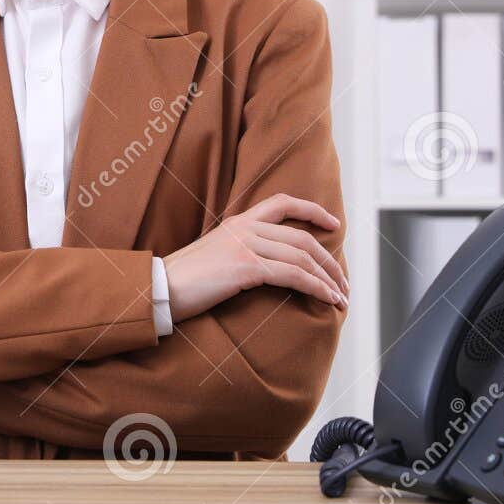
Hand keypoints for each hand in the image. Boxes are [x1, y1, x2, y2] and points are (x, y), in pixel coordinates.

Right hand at [163, 192, 347, 321]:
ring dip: (328, 279)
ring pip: (302, 257)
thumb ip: (239, 250)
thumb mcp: (215, 254)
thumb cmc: (184, 279)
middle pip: (302, 238)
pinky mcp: (247, 267)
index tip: (334, 224)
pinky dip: (317, 287)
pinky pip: (294, 275)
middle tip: (343, 282)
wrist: (160, 287)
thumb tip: (266, 266)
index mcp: (238, 221)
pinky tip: (328, 300)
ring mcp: (246, 245)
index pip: (282, 203)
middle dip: (329, 261)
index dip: (312, 210)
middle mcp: (245, 228)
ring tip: (341, 297)